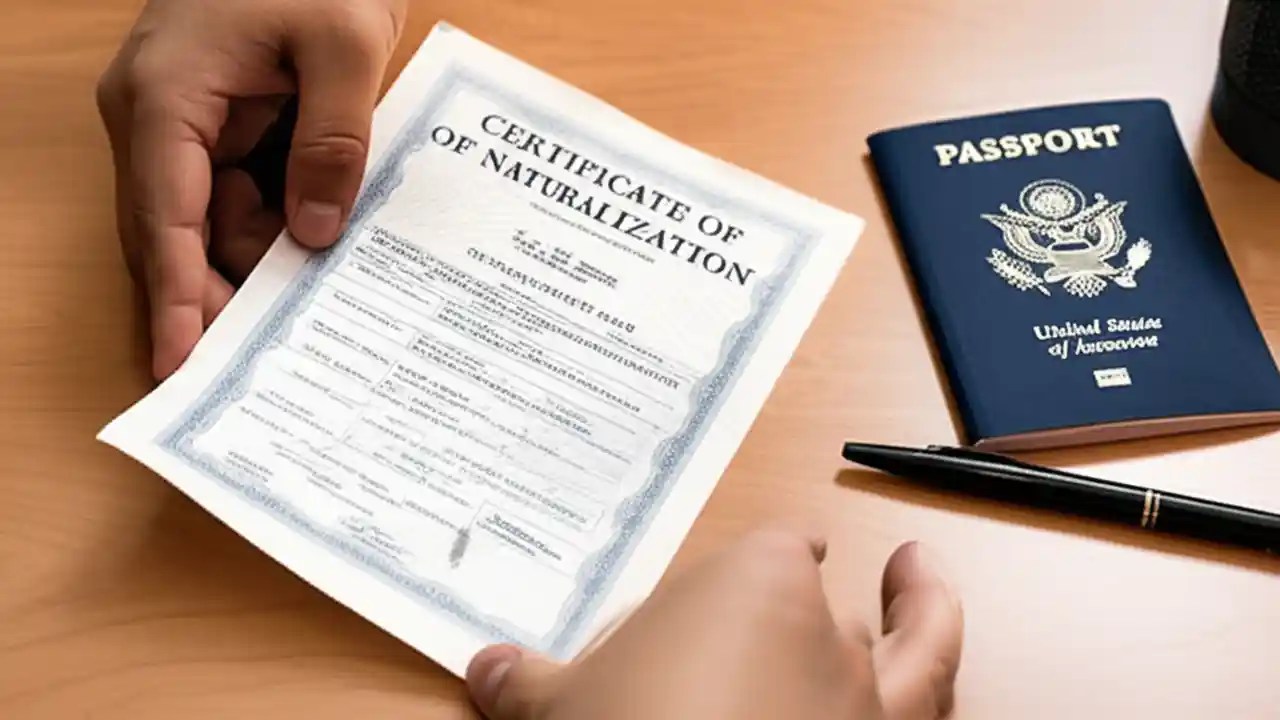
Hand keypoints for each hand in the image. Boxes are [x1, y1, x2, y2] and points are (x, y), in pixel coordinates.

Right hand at [96, 0, 406, 379]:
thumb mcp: (343, 46)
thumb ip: (333, 142)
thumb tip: (315, 235)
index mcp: (164, 98)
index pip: (164, 220)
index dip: (176, 297)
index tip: (178, 364)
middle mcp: (156, 118)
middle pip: (182, 234)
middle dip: (226, 292)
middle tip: (275, 356)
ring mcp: (184, 123)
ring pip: (216, 221)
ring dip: (266, 258)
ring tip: (318, 310)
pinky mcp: (219, 125)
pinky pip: (240, 194)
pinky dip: (279, 224)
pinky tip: (320, 253)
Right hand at [466, 530, 963, 719]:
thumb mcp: (560, 710)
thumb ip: (526, 682)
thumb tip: (484, 669)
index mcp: (754, 583)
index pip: (776, 548)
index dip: (762, 562)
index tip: (743, 574)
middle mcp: (827, 629)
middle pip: (821, 603)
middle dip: (792, 616)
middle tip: (763, 629)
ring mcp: (868, 697)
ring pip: (907, 643)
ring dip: (917, 606)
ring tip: (919, 572)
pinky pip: (935, 697)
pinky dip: (935, 672)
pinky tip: (927, 680)